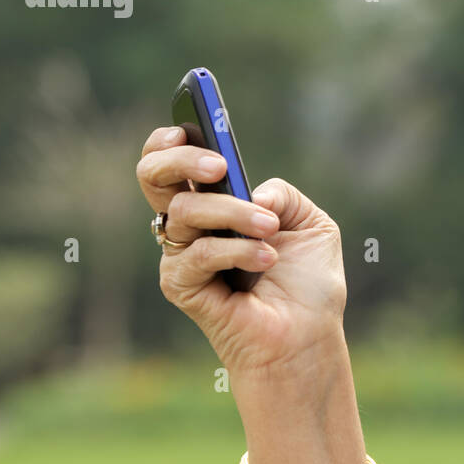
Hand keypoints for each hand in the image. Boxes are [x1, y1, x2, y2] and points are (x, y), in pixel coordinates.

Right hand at [136, 126, 347, 375]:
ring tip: (270, 230)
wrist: (308, 336)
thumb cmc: (307, 283)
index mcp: (216, 203)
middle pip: (153, 176)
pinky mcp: (180, 285)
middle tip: (218, 165)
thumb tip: (252, 193)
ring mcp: (182, 254)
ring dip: (235, 214)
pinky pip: (198, 252)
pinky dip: (236, 250)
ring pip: (186, 210)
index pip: (173, 162)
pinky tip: (264, 260)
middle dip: (179, 159)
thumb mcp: (311, 223)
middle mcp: (192, 224)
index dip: (171, 141)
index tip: (189, 126)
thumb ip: (284, 195)